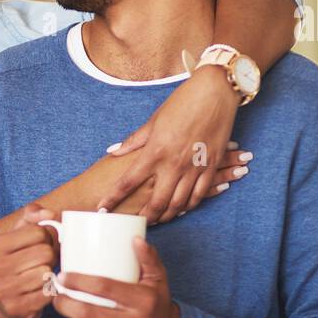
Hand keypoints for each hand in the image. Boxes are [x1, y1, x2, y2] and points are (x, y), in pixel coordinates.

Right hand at [0, 203, 60, 317]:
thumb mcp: (19, 235)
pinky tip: (42, 291)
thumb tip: (49, 215)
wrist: (2, 302)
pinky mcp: (16, 309)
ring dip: (50, 275)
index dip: (47, 237)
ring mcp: (3, 290)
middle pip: (45, 253)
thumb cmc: (16, 262)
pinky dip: (50, 291)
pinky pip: (48, 294)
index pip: (38, 232)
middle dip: (50, 256)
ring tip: (42, 276)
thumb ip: (33, 216)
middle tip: (44, 262)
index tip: (41, 245)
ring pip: (47, 273)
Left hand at [51, 237, 180, 317]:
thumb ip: (148, 258)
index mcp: (143, 300)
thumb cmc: (157, 302)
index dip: (79, 281)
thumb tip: (135, 238)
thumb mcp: (158, 279)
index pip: (104, 287)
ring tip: (77, 310)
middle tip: (56, 295)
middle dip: (65, 303)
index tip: (63, 276)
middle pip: (88, 313)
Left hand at [98, 66, 245, 222]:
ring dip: (168, 215)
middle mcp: (173, 163)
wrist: (215, 92)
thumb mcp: (154, 121)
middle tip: (136, 224)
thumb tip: (113, 152)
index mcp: (155, 151)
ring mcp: (194, 167)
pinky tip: (182, 209)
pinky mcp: (212, 166)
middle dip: (144, 217)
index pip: (128, 182)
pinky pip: (200, 195)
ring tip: (158, 220)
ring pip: (179, 203)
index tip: (102, 209)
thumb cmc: (182, 103)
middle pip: (156, 202)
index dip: (113, 198)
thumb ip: (134, 141)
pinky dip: (190, 205)